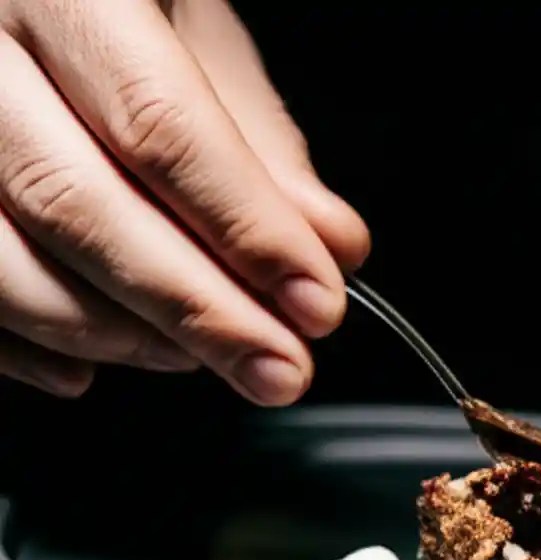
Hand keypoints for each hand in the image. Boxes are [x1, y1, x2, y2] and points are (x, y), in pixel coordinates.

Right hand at [0, 0, 368, 403]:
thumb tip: (330, 247)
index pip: (161, 128)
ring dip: (119, 334)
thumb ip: (259, 139)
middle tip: (279, 368)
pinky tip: (98, 364)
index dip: (247, 231)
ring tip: (202, 357)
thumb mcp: (201, 28)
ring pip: (3, 260)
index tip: (317, 303)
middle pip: (77, 204)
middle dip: (197, 309)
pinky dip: (29, 344)